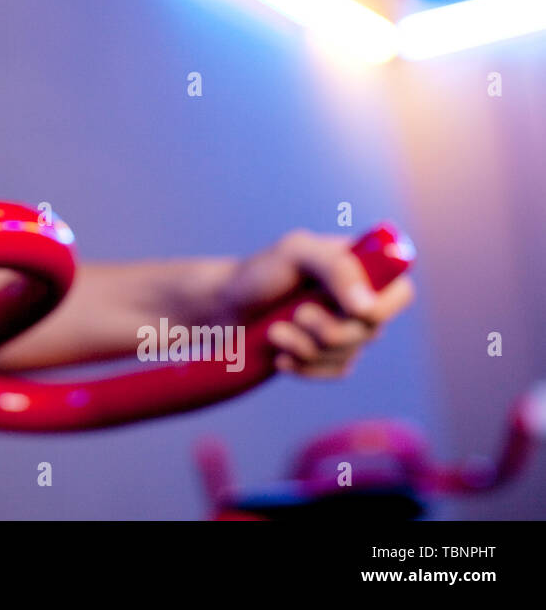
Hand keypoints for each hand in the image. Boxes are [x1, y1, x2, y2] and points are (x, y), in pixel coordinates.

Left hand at [215, 229, 414, 378]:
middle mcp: (359, 300)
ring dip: (307, 346)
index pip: (400, 292)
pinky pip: (333, 372)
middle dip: (329, 329)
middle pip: (372, 330)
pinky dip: (304, 366)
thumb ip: (336, 266)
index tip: (351, 310)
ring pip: (349, 354)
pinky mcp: (328, 358)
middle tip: (297, 314)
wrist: (224, 307)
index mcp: (361, 268)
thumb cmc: (259, 273)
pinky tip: (280, 355)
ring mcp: (346, 331)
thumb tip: (367, 306)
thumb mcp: (295, 252)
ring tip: (275, 331)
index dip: (382, 307)